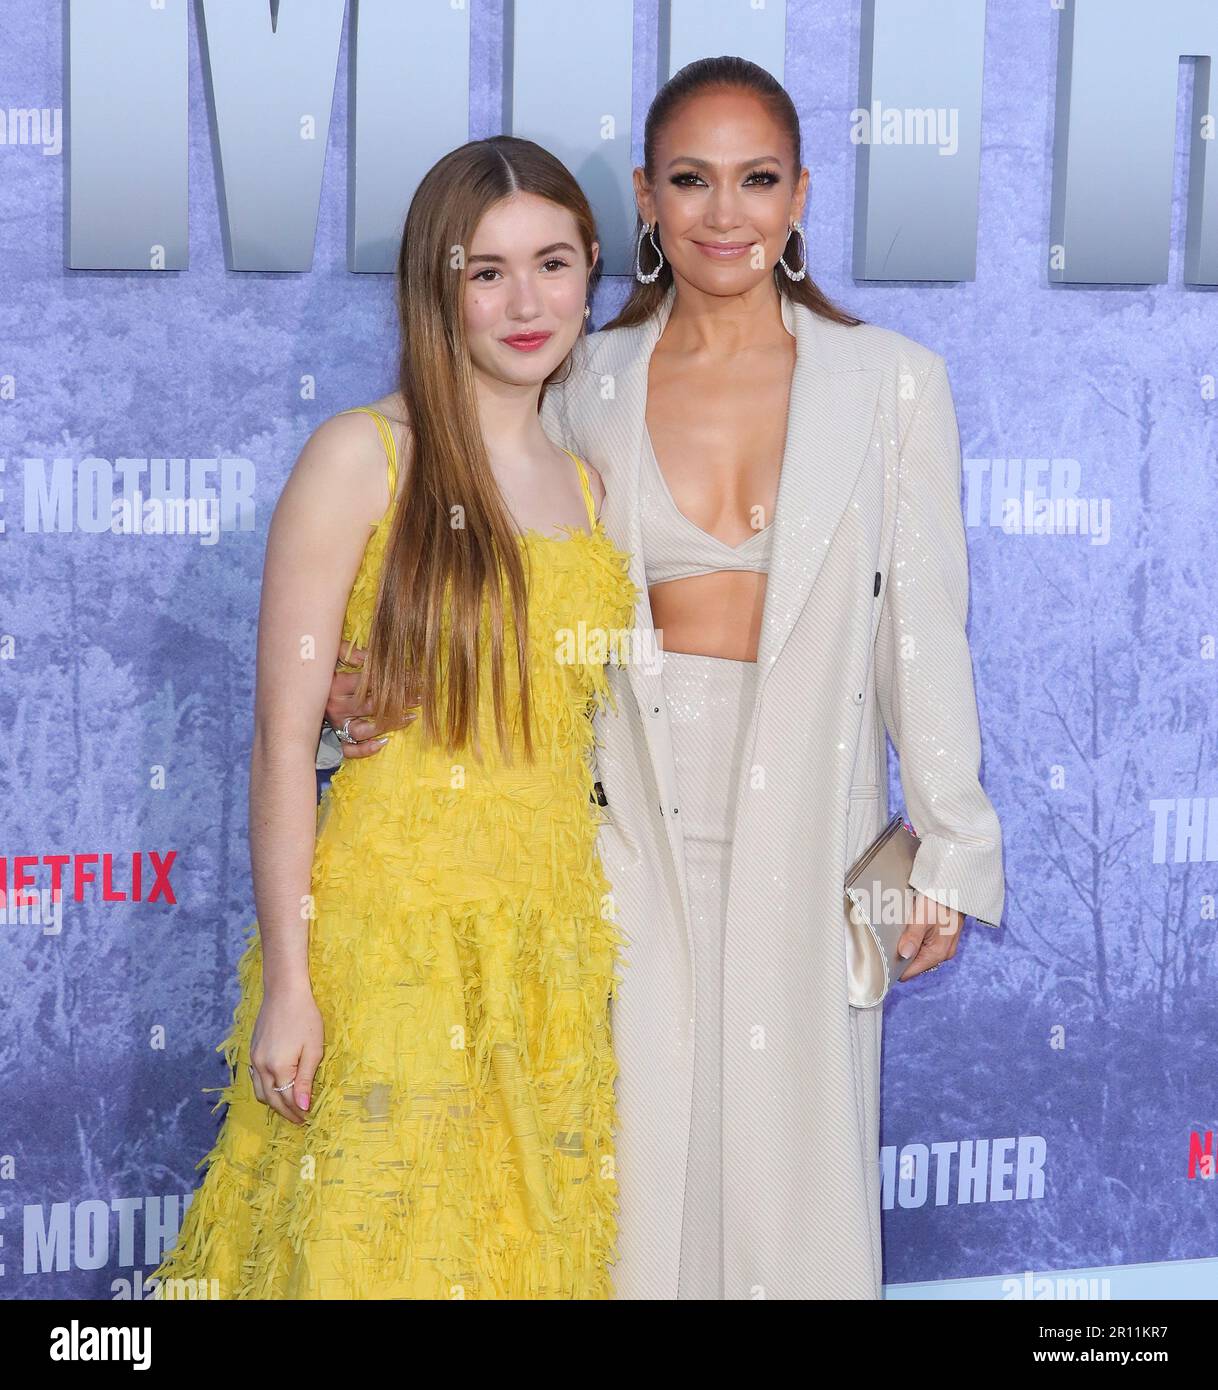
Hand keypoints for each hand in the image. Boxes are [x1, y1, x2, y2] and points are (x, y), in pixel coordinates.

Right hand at [247, 980, 323, 1124]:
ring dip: (274, 1103)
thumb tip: (303, 1106)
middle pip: (272, 1099)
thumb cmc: (305, 1017)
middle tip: (300, 1119)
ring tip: (289, 1108)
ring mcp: (254, 1059)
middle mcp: (261, 1066)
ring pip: (260, 1091)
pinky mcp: (252, 1051)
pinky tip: (277, 1088)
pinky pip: (256, 1079)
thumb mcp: (313, 1049)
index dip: (298, 1111)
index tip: (309, 1119)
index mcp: (278, 1068)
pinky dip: (266, 1089)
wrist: (284, 992)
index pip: (288, 1099)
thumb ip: (306, 1080)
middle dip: (285, 1112)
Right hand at [325, 641, 419, 758]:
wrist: (295, 696)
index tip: (415, 676)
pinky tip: (383, 743)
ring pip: (365, 729)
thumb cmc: (318, 671)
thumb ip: (348, 652)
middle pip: (372, 705)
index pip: (370, 682)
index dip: (394, 679)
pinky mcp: (335, 738)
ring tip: (411, 717)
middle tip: (421, 696)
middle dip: (400, 701)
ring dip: (389, 725)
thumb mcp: (329, 655)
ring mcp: (336, 725)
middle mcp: (335, 707)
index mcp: (335, 685)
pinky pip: (349, 749)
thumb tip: (370, 656)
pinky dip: (365, 750)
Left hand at [895, 892, 963, 981]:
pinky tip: (909, 930)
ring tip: (898, 935)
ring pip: (920, 954)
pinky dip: (916, 941)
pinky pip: (926, 945)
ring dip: (908, 947)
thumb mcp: (922, 916)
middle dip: (901, 956)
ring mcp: (945, 946)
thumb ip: (913, 936)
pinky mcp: (944, 938)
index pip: (912, 971)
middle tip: (887, 944)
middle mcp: (944, 953)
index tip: (882, 960)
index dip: (896, 968)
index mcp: (938, 952)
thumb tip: (903, 954)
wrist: (956, 886)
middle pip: (915, 964)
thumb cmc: (939, 899)